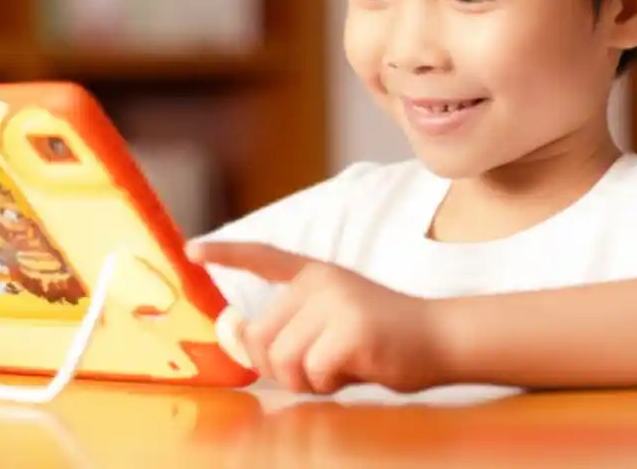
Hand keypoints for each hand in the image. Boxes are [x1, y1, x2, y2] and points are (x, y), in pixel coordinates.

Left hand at [188, 242, 447, 394]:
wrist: (444, 338)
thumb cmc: (384, 342)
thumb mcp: (332, 326)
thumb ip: (289, 330)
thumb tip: (237, 339)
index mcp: (315, 275)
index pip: (263, 257)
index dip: (226, 254)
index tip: (192, 251)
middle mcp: (320, 281)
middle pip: (259, 337)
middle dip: (277, 367)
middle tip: (316, 370)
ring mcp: (336, 301)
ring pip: (282, 359)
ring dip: (306, 380)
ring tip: (342, 368)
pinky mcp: (352, 327)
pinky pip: (314, 371)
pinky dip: (331, 384)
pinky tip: (358, 370)